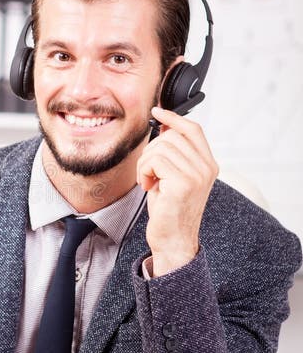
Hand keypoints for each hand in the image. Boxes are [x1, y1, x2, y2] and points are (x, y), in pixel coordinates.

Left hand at [137, 106, 217, 276]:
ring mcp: (197, 175)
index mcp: (209, 165)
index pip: (193, 129)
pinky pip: (155, 161)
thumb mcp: (174, 177)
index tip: (157, 111)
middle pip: (171, 137)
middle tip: (147, 172)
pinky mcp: (183, 183)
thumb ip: (174, 154)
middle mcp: (207, 168)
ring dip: (145, 163)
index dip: (173, 118)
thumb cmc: (171, 211)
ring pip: (161, 147)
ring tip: (148, 180)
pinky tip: (148, 186)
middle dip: (151, 150)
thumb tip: (163, 126)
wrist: (173, 241)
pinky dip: (144, 171)